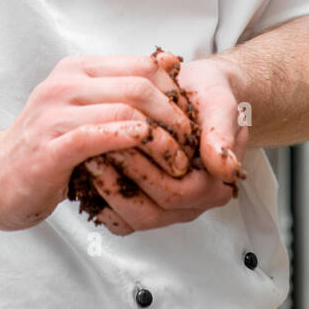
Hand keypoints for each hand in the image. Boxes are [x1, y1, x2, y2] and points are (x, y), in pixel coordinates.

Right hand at [0, 52, 196, 231]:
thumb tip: (168, 68)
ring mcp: (56, 112)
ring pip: (128, 109)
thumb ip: (116, 92)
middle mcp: (66, 83)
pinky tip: (148, 154)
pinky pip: (103, 135)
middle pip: (141, 84)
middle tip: (191, 141)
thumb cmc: (44, 147)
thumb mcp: (80, 109)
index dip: (175, 89)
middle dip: (175, 113)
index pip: (142, 64)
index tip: (190, 116)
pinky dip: (132, 142)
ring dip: (162, 135)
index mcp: (77, 69)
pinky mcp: (52, 145)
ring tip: (177, 158)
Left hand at [82, 51, 247, 235]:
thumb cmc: (209, 95)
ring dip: (105, 189)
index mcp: (215, 186)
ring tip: (84, 157)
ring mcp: (168, 208)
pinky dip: (100, 200)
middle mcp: (192, 203)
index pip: (177, 193)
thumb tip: (225, 168)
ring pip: (131, 218)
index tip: (119, 144)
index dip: (146, 172)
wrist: (198, 91)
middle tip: (90, 151)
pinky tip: (83, 172)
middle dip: (119, 181)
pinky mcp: (146, 202)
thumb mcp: (220, 104)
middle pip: (150, 211)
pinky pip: (120, 218)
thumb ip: (222, 134)